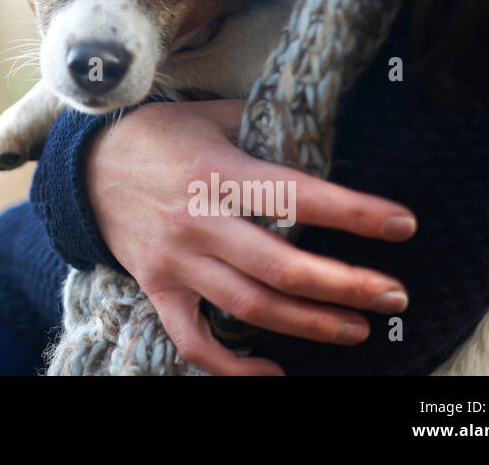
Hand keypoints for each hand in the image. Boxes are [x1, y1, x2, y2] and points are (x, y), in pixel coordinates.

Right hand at [86, 98, 417, 375]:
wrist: (85, 166)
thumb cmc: (159, 135)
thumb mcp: (211, 115)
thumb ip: (266, 123)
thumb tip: (330, 130)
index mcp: (216, 173)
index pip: (296, 196)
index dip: (354, 213)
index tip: (403, 224)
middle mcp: (196, 222)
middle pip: (280, 267)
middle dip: (345, 285)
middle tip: (394, 295)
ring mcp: (175, 262)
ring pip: (250, 307)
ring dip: (311, 325)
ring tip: (358, 329)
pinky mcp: (158, 289)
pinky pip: (195, 341)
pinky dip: (233, 367)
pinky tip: (274, 373)